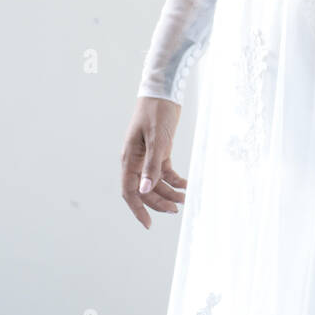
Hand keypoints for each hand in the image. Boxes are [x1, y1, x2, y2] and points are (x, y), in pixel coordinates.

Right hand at [121, 97, 186, 228]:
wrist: (164, 91)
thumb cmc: (157, 111)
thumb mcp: (157, 139)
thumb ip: (151, 165)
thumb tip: (145, 191)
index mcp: (129, 158)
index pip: (129, 191)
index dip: (138, 209)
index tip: (148, 224)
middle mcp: (136, 160)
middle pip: (144, 190)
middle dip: (159, 202)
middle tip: (177, 210)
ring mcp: (148, 156)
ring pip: (156, 182)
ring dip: (169, 192)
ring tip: (185, 199)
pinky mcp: (160, 151)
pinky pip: (165, 171)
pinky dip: (175, 180)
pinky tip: (186, 185)